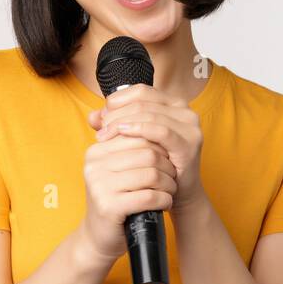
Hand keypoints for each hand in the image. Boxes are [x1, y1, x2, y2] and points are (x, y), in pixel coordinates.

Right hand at [80, 134, 177, 260]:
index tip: (168, 160)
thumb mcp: (121, 169)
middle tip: (172, 178)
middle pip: (148, 153)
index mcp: (97, 151)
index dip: (161, 147)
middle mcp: (94, 165)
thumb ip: (134, 146)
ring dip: (168, 184)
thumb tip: (161, 120)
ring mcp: (99, 186)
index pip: (140, 135)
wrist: (100, 236)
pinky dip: (164, 200)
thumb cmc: (118, 199)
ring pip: (152, 174)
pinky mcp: (109, 207)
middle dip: (168, 166)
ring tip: (168, 190)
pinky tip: (164, 203)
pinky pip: (150, 196)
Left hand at [89, 84, 204, 211]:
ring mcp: (190, 127)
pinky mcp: (189, 143)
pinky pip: (161, 131)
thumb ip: (115, 125)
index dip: (118, 101)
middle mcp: (185, 111)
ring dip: (122, 123)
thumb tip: (92, 116)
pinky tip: (123, 134)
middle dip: (116, 115)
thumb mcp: (134, 140)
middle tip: (101, 130)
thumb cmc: (156, 163)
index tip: (103, 118)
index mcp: (173, 104)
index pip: (141, 91)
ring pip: (149, 115)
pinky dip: (139, 129)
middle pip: (142, 103)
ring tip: (106, 136)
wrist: (177, 191)